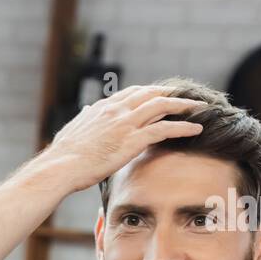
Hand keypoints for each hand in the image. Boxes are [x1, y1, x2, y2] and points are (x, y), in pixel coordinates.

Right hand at [37, 84, 206, 192]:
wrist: (61, 167)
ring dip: (184, 105)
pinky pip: (166, 129)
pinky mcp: (134, 139)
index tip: (160, 95)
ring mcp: (126, 123)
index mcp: (102, 107)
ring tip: (199, 107)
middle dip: (170, 93)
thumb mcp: (71, 130)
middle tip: (185, 96)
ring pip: (163, 106)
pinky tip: (197, 129)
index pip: (131, 93)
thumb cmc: (63, 156)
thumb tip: (86, 111)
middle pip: (150, 93)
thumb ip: (83, 119)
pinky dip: (184, 127)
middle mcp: (116, 109)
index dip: (148, 92)